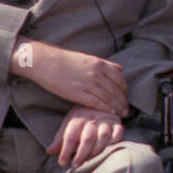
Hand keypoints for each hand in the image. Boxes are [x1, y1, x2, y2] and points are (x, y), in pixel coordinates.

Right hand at [11, 40, 127, 116]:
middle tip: (127, 110)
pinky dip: (105, 108)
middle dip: (123, 102)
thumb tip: (120, 69)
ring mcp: (87, 83)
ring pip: (108, 98)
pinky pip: (95, 102)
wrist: (45, 61)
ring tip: (122, 115)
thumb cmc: (65, 60)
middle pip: (116, 90)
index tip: (126, 97)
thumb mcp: (88, 58)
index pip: (119, 79)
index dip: (125, 90)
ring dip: (117, 107)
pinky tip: (110, 113)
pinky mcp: (77, 93)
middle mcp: (96, 74)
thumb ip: (105, 64)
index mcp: (100, 64)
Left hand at [47, 105, 125, 168]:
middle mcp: (92, 119)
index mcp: (78, 119)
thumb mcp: (68, 125)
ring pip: (104, 136)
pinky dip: (114, 141)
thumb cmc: (82, 118)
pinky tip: (108, 149)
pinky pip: (118, 133)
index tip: (62, 163)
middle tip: (76, 165)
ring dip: (97, 150)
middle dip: (81, 154)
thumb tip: (49, 152)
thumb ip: (60, 139)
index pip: (70, 136)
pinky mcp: (118, 124)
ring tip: (90, 158)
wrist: (100, 101)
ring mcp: (106, 121)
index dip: (65, 151)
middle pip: (88, 138)